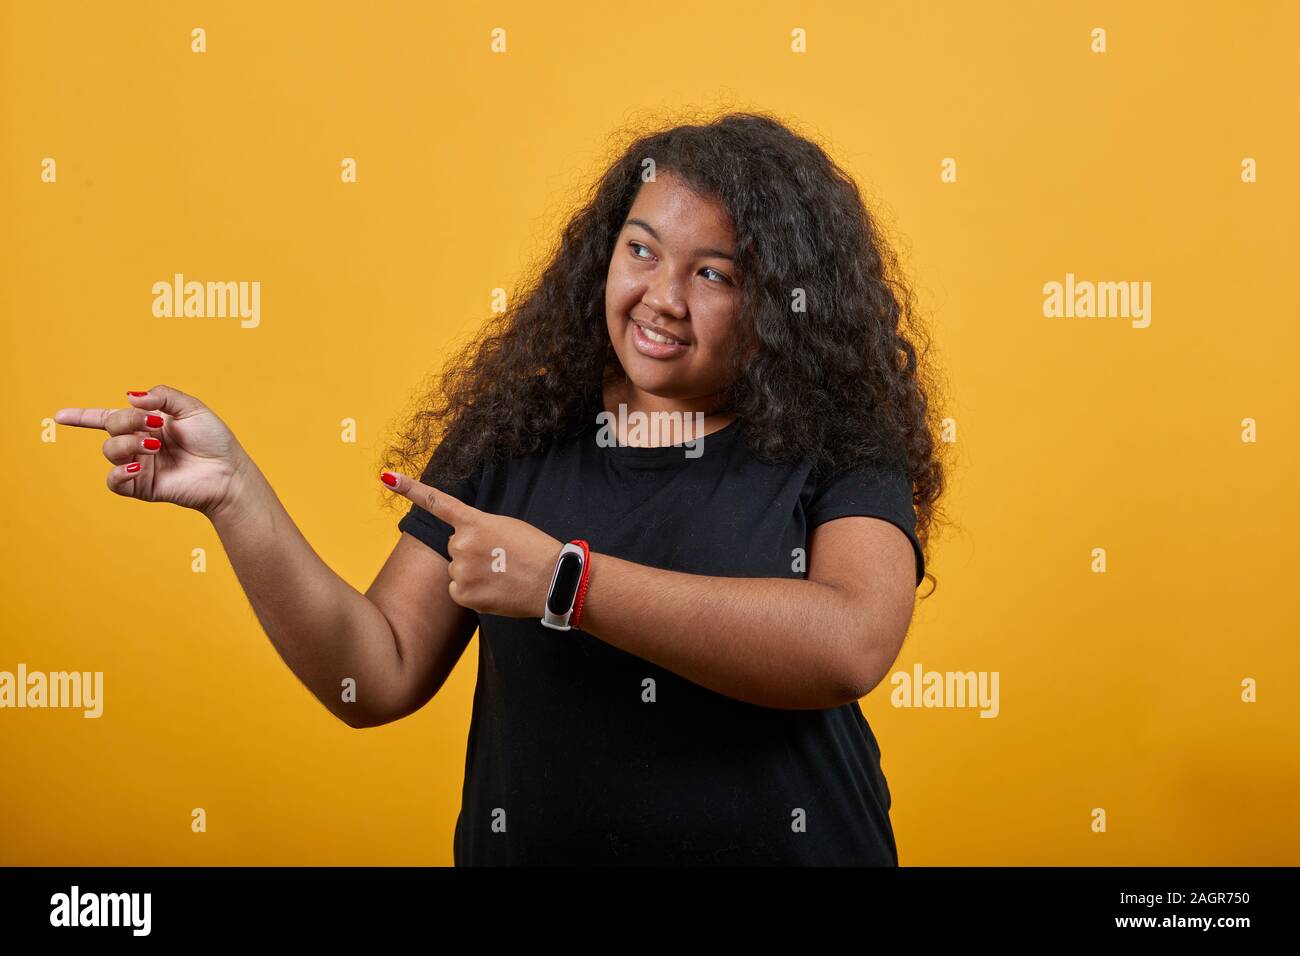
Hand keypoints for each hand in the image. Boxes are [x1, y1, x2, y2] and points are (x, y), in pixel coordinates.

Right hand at [54, 383, 252, 518]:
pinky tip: (139, 466)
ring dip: (128, 443)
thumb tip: (130, 397)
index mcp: (147, 423)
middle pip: (111, 426)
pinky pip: (114, 481)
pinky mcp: (142, 486)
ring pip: (110, 451)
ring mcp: (139, 465)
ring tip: (154, 446)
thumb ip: (162, 396)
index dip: (83, 417)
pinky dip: (120, 472)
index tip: (60, 415)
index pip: (108, 418)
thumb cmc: (214, 440)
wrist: (227, 472)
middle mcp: (139, 443)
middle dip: (127, 421)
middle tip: (155, 425)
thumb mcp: (192, 408)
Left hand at [382, 470, 563, 618]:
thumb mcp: (507, 528)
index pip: (437, 501)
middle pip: (455, 547)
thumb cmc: (536, 552)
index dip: (410, 489)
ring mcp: (460, 569)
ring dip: (475, 574)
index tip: (387, 477)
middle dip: (472, 553)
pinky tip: (495, 591)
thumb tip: (463, 551)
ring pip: (457, 570)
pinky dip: (474, 592)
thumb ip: (480, 532)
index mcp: (474, 522)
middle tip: (500, 560)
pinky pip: (458, 591)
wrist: (552, 580)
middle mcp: (461, 543)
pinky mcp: (462, 594)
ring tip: (502, 576)